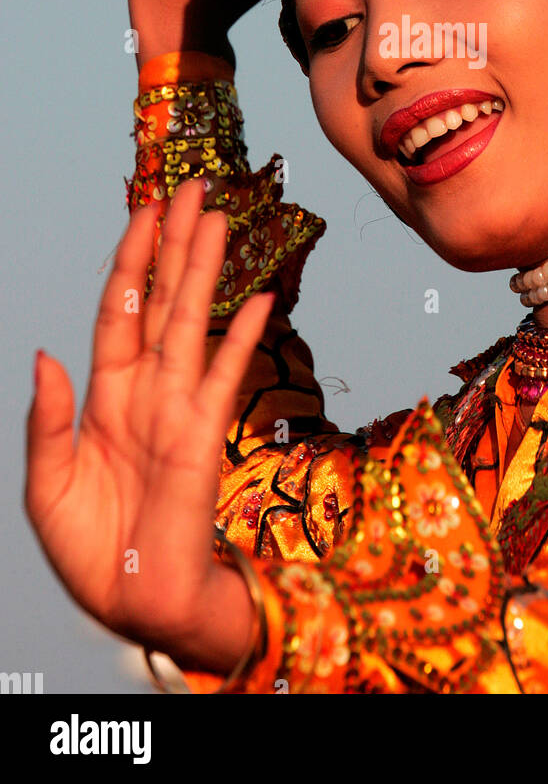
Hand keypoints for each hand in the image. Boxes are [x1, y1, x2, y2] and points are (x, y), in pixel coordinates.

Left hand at [24, 178, 273, 667]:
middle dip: (175, 244)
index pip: (119, 309)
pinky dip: (241, 336)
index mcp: (103, 394)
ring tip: (219, 219)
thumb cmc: (88, 549)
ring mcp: (177, 407)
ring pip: (192, 322)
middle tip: (194, 190)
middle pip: (162, 300)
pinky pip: (222, 374)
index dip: (130, 261)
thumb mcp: (46, 484)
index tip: (145, 210)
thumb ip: (47, 419)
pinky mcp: (203, 434)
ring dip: (205, 270)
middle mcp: (144, 389)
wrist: (132, 601)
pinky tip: (258, 298)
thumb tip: (45, 354)